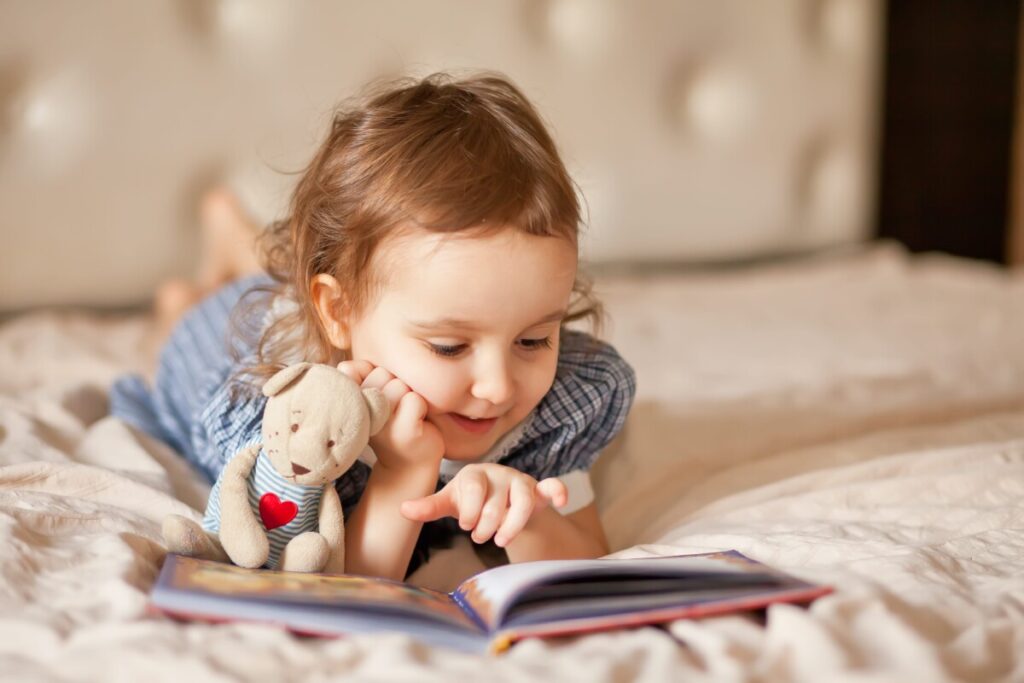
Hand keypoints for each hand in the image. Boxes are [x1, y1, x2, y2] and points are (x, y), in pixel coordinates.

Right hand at [336, 360, 443, 471]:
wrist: (409, 464)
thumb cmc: (391, 421)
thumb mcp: (371, 393)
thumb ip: (361, 372)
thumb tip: (363, 365)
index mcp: (347, 404)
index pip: (351, 368)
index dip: (369, 375)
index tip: (375, 396)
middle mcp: (358, 414)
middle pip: (381, 373)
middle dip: (393, 384)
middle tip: (394, 408)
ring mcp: (382, 425)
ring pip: (399, 385)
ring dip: (408, 395)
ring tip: (405, 415)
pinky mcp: (406, 432)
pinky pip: (414, 399)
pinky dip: (421, 406)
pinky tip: (417, 422)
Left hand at [399, 464, 567, 547]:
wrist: (498, 501)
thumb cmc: (472, 500)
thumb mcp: (451, 502)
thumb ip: (430, 506)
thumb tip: (402, 509)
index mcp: (475, 473)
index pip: (473, 488)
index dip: (470, 511)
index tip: (465, 526)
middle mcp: (499, 474)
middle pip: (497, 501)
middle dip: (487, 525)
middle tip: (480, 537)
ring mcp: (520, 482)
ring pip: (523, 499)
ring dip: (512, 523)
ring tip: (501, 540)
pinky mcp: (538, 491)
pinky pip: (551, 486)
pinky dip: (557, 491)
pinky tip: (559, 500)